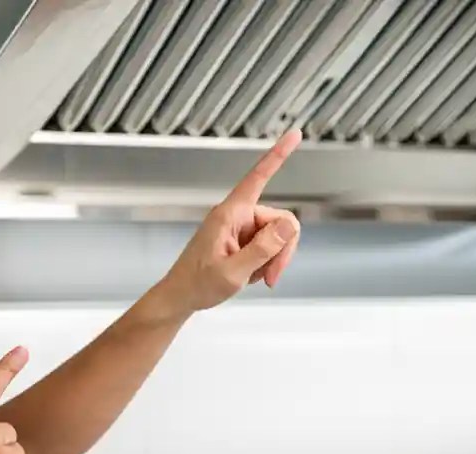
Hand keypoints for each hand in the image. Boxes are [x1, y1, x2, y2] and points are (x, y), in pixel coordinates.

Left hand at [157, 129, 303, 312]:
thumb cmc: (197, 284)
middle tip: (271, 278)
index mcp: (230, 214)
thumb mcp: (234, 271)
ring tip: (257, 278)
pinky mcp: (242, 240)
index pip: (258, 178)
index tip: (294, 134)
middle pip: (281, 221)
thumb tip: (290, 225)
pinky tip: (251, 274)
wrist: (181, 297)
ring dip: (274, 259)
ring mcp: (240, 228)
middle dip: (282, 250)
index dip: (277, 156)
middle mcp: (237, 215)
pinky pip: (269, 245)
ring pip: (278, 236)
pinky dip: (266, 262)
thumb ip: (263, 249)